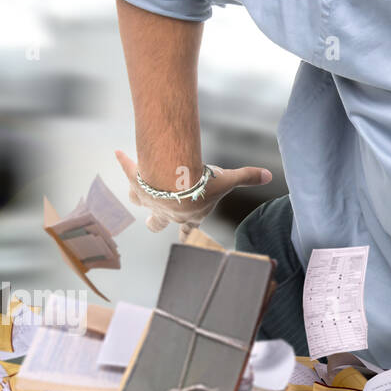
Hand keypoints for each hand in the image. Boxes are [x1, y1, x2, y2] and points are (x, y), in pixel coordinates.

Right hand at [115, 150, 271, 236]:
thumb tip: (270, 175)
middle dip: (156, 224)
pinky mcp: (137, 184)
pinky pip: (130, 172)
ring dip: (140, 198)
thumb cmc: (203, 186)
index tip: (185, 237)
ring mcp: (150, 200)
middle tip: (154, 223)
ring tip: (139, 190)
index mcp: (190, 216)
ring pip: (140, 205)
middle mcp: (167, 213)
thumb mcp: (229, 180)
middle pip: (157, 225)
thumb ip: (248, 177)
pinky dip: (125, 163)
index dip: (188, 234)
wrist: (174, 181)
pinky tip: (120, 153)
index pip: (189, 230)